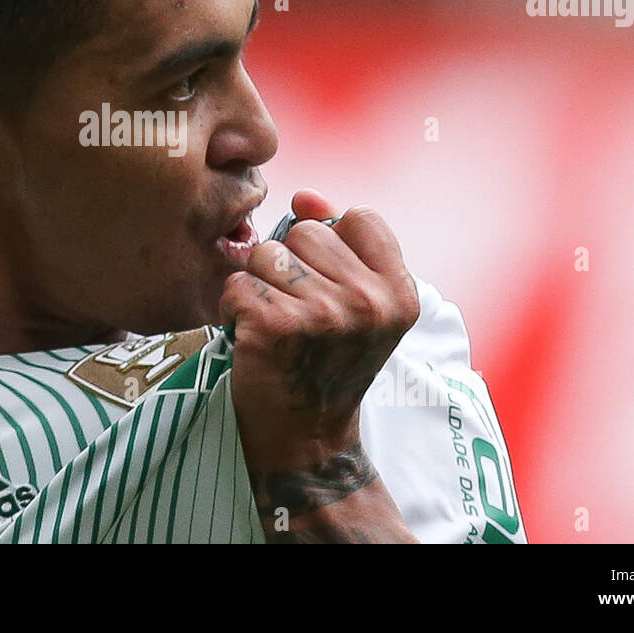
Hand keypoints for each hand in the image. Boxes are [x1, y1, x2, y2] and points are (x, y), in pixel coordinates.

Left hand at [223, 188, 420, 469]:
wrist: (305, 437)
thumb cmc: (325, 362)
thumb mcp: (356, 304)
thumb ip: (340, 243)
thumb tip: (306, 196)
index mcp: (399, 293)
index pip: (359, 218)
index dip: (332, 244)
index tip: (326, 283)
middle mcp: (369, 302)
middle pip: (306, 232)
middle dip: (291, 264)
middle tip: (298, 312)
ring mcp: (324, 315)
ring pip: (267, 253)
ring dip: (260, 284)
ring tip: (275, 323)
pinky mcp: (276, 326)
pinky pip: (238, 283)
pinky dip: (234, 307)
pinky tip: (252, 336)